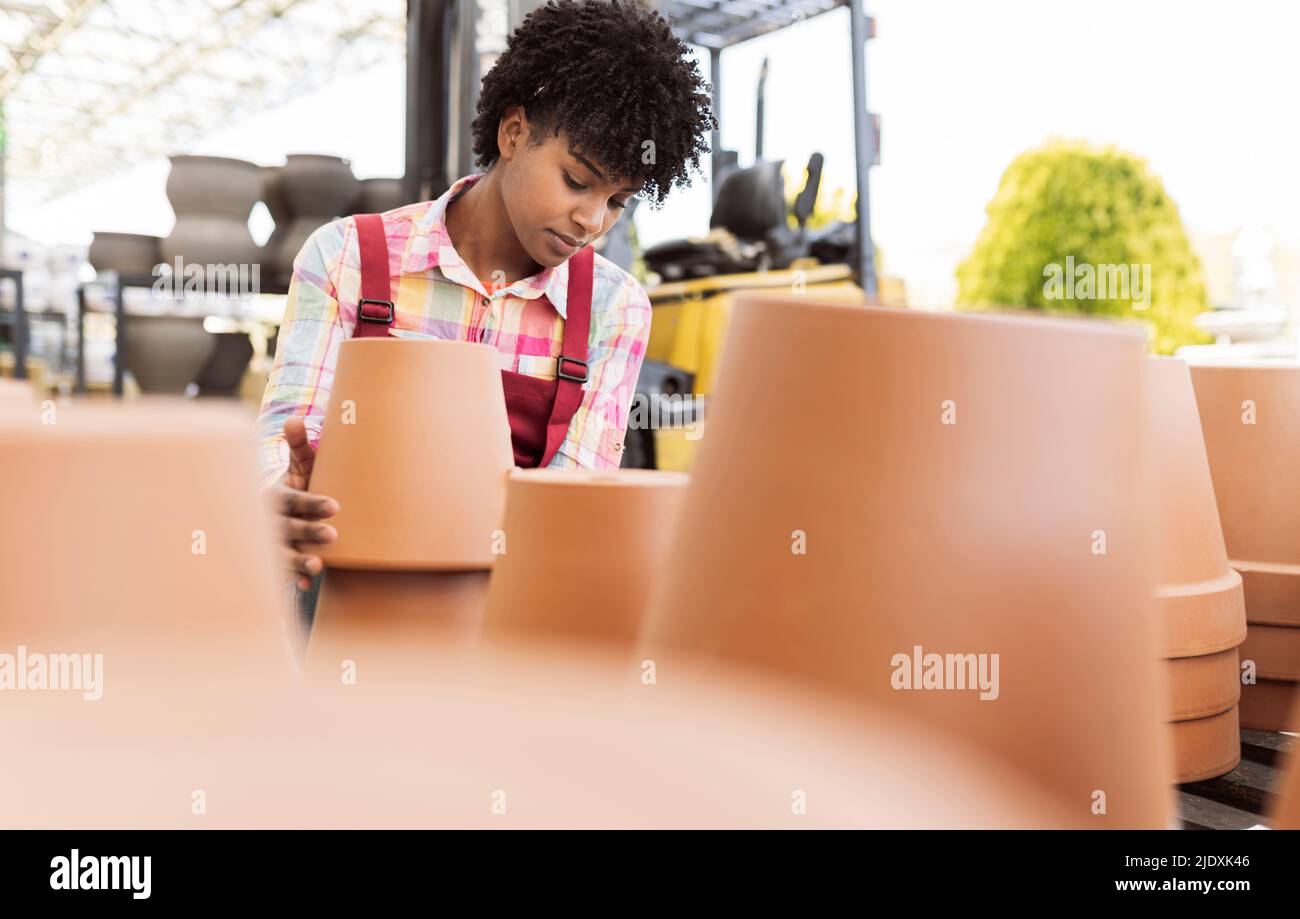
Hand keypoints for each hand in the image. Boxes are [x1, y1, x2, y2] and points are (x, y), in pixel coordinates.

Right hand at [265, 416, 338, 590]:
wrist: (283, 511)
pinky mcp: (276, 560)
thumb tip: (295, 420)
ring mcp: (272, 542)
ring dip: (298, 559)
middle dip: (308, 531)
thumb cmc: (300, 483)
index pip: (292, 499)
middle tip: (333, 535)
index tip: (335, 506)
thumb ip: (299, 445)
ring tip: (318, 564)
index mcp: (275, 495)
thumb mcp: (300, 465)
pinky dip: (294, 578)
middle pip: (287, 527)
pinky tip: (308, 585)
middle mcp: (270, 521)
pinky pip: (282, 572)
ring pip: (282, 552)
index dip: (311, 503)